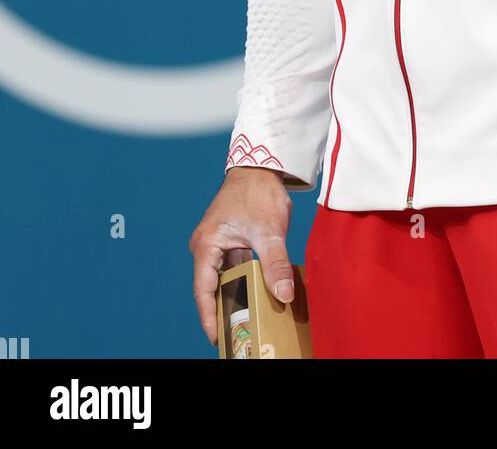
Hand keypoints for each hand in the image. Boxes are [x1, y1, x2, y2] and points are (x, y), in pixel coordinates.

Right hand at [188, 167, 295, 345]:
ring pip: (223, 280)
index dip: (210, 317)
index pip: (204, 291)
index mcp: (206, 245)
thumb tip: (284, 294)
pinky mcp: (229, 241)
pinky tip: (257, 296)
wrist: (262, 166)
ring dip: (234, 298)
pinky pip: (233, 269)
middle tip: (236, 336)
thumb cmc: (258, 191)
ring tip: (247, 322)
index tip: (218, 339)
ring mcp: (217, 244)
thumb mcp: (269, 230)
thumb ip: (275, 263)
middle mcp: (206, 247)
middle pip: (211, 289)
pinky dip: (243, 283)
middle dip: (223, 312)